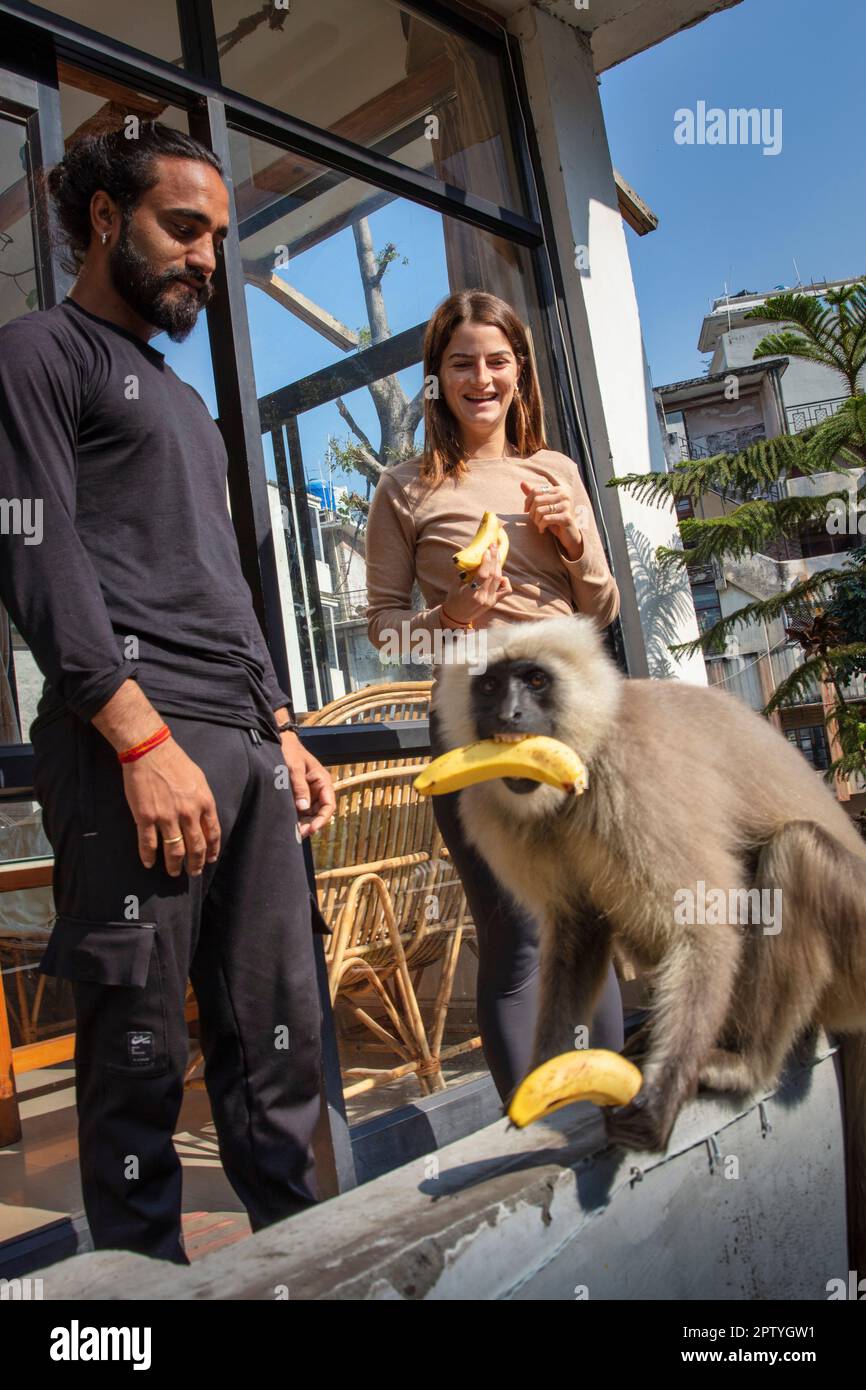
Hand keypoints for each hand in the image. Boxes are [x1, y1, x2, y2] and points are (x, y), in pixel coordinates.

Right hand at [121, 739, 220, 876]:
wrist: (150, 751)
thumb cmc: (175, 762)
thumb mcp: (199, 780)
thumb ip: (203, 801)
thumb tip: (205, 819)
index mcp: (204, 803)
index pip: (213, 834)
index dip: (212, 850)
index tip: (210, 859)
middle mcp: (188, 813)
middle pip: (195, 846)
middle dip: (195, 863)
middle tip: (193, 872)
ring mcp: (167, 817)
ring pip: (174, 850)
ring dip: (174, 865)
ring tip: (173, 872)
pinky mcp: (146, 817)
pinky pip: (148, 843)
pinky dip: (148, 856)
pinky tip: (149, 863)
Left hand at [281, 732, 336, 837]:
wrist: (279, 740)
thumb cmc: (289, 751)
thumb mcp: (294, 768)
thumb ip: (299, 787)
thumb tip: (303, 808)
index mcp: (322, 780)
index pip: (328, 805)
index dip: (322, 819)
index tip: (312, 829)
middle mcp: (318, 788)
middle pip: (320, 812)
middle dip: (311, 824)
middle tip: (298, 834)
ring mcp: (308, 792)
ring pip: (310, 813)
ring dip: (304, 822)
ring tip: (293, 832)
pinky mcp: (298, 794)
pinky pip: (301, 809)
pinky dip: (297, 817)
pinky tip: (289, 824)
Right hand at [441, 541, 512, 628]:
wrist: (457, 617)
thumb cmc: (453, 599)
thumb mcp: (455, 585)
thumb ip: (465, 573)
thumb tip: (473, 558)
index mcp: (471, 594)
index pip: (482, 575)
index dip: (486, 561)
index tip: (486, 550)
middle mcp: (483, 597)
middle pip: (493, 575)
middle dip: (494, 558)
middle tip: (494, 546)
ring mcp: (490, 600)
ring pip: (499, 579)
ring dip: (498, 565)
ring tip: (496, 554)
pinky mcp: (494, 602)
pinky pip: (506, 590)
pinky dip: (505, 580)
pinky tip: (500, 575)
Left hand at [520, 477, 583, 559]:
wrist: (568, 535)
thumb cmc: (554, 519)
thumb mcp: (543, 506)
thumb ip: (534, 495)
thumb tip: (522, 483)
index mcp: (558, 490)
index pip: (536, 490)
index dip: (527, 501)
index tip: (526, 511)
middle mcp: (563, 495)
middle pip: (537, 500)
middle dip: (531, 512)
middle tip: (533, 520)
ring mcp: (566, 506)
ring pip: (540, 510)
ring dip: (536, 521)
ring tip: (539, 525)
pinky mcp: (566, 518)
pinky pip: (545, 519)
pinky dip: (541, 526)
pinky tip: (542, 530)